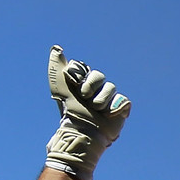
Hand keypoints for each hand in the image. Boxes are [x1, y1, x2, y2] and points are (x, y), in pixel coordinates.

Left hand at [44, 46, 131, 178]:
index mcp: (82, 82)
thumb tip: (56, 48)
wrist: (83, 131)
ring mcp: (109, 99)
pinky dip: (115, 106)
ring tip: (96, 110)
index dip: (81, 76)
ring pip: (111, 87)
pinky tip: (108, 114)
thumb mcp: (60, 87)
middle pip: (99, 75)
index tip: (75, 85)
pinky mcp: (121, 108)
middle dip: (91, 85)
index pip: (85, 69)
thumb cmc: (70, 111)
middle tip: (85, 98)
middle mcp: (96, 89)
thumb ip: (56, 68)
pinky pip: (123, 100)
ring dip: (101, 98)